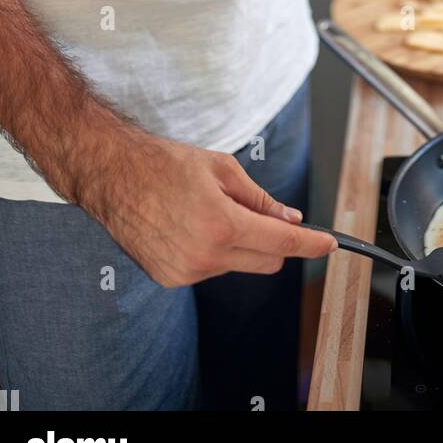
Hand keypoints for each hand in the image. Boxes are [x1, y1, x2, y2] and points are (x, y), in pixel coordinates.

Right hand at [93, 132, 336, 287]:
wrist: (112, 175)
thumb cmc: (165, 163)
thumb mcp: (222, 169)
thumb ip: (261, 198)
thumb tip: (290, 218)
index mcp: (223, 224)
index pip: (282, 242)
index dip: (311, 244)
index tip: (329, 244)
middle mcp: (206, 255)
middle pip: (266, 262)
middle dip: (275, 242)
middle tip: (263, 215)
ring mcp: (185, 272)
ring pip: (237, 265)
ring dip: (238, 244)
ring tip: (206, 211)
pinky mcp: (169, 279)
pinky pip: (209, 269)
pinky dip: (211, 252)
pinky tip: (187, 226)